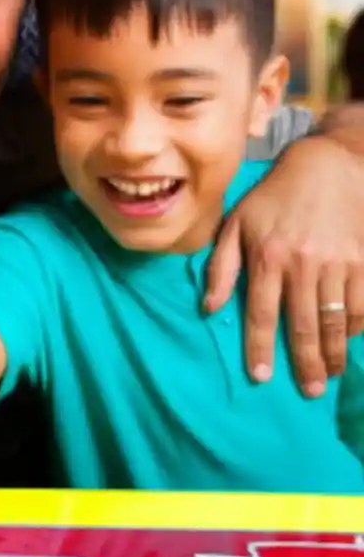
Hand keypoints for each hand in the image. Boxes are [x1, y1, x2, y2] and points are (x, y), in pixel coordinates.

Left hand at [205, 138, 363, 394]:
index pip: (259, 313)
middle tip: (308, 391)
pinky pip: (362, 303)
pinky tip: (351, 343)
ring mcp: (338, 263)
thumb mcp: (236, 223)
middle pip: (303, 324)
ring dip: (335, 352)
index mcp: (267, 258)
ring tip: (330, 376)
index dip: (259, 348)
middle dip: (305, 363)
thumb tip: (208, 307)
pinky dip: (358, 327)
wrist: (330, 166)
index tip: (260, 377)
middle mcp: (302, 264)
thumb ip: (221, 267)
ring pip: (336, 319)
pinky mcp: (363, 259)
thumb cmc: (274, 196)